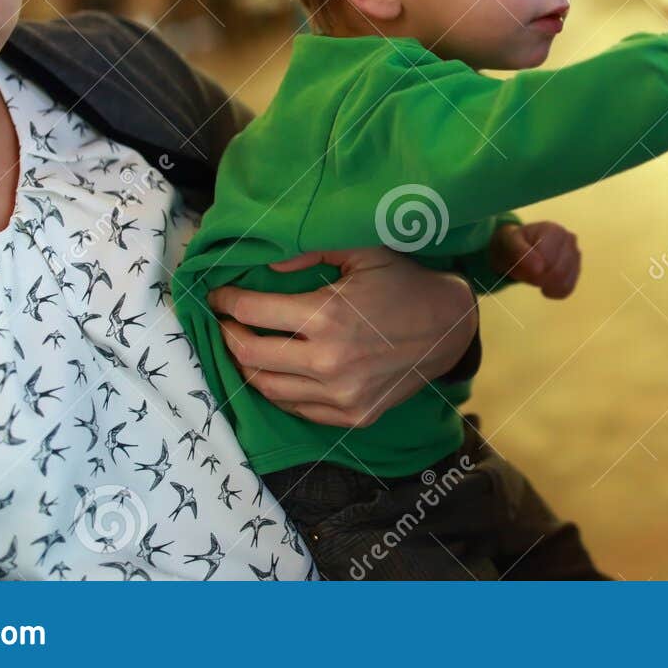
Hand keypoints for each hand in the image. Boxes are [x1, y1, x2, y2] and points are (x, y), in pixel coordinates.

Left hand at [206, 245, 476, 427]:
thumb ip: (312, 252)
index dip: (226, 302)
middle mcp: (329, 362)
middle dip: (227, 335)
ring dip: (245, 366)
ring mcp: (340, 395)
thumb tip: (267, 266)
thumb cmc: (404, 283)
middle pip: (250, 354)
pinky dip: (276, 391)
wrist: (450, 328)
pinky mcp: (352, 416)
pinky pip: (297, 408)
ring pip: (267, 387)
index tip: (217, 296)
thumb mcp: (364, 252)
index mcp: (327, 316)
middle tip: (223, 322)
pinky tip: (273, 372)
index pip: (253, 312)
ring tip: (240, 347)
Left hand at [490, 221, 579, 298]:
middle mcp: (569, 240)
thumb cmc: (515, 245)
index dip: (532, 268)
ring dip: (545, 284)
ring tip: (536, 273)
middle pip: (558, 273)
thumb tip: (539, 269)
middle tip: (528, 270)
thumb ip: (521, 253)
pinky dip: (553, 291)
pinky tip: (544, 283)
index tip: (523, 262)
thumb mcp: (510, 244)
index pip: (548, 260)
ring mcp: (575, 255)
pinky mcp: (576, 270)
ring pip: (564, 283)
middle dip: (539, 278)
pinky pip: (567, 289)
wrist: (520, 249)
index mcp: (554, 230)